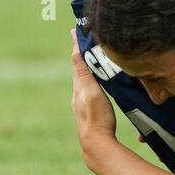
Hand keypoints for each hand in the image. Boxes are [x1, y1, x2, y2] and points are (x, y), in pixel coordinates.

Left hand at [70, 31, 115, 147]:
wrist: (97, 144)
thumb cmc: (96, 117)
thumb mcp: (90, 91)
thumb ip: (84, 73)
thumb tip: (75, 50)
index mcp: (78, 87)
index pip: (77, 61)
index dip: (77, 46)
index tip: (75, 30)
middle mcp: (79, 94)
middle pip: (80, 69)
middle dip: (82, 54)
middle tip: (84, 39)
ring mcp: (85, 103)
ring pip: (85, 79)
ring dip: (88, 67)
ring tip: (93, 57)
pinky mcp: (92, 110)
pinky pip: (91, 88)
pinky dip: (93, 79)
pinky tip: (100, 82)